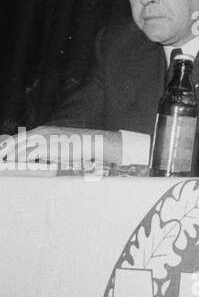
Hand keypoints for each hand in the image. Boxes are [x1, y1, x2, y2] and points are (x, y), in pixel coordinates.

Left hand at [0, 127, 121, 167]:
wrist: (92, 142)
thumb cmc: (78, 145)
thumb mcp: (59, 143)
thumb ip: (46, 147)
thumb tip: (37, 156)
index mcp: (42, 131)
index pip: (18, 137)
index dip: (7, 145)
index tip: (1, 151)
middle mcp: (40, 133)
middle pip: (15, 141)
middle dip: (4, 150)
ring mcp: (43, 139)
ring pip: (19, 148)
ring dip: (10, 157)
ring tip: (4, 164)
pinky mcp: (47, 147)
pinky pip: (27, 155)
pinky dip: (19, 161)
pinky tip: (16, 166)